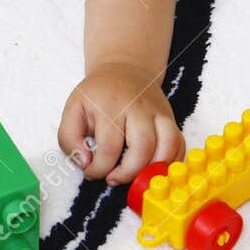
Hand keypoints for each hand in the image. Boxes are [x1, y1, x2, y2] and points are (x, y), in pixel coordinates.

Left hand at [58, 61, 183, 186]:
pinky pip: (180, 144)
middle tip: (114, 179)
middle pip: (143, 148)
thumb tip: (85, 162)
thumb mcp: (73, 110)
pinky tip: (152, 169)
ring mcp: (159, 112)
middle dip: (128, 173)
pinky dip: (171, 162)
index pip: (109, 147)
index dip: (99, 169)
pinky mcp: (171, 118)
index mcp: (110, 105)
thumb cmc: (98, 95)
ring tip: (135, 176)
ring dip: (152, 170)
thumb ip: (69, 139)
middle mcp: (138, 107)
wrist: (124, 70)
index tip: (93, 172)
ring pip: (168, 146)